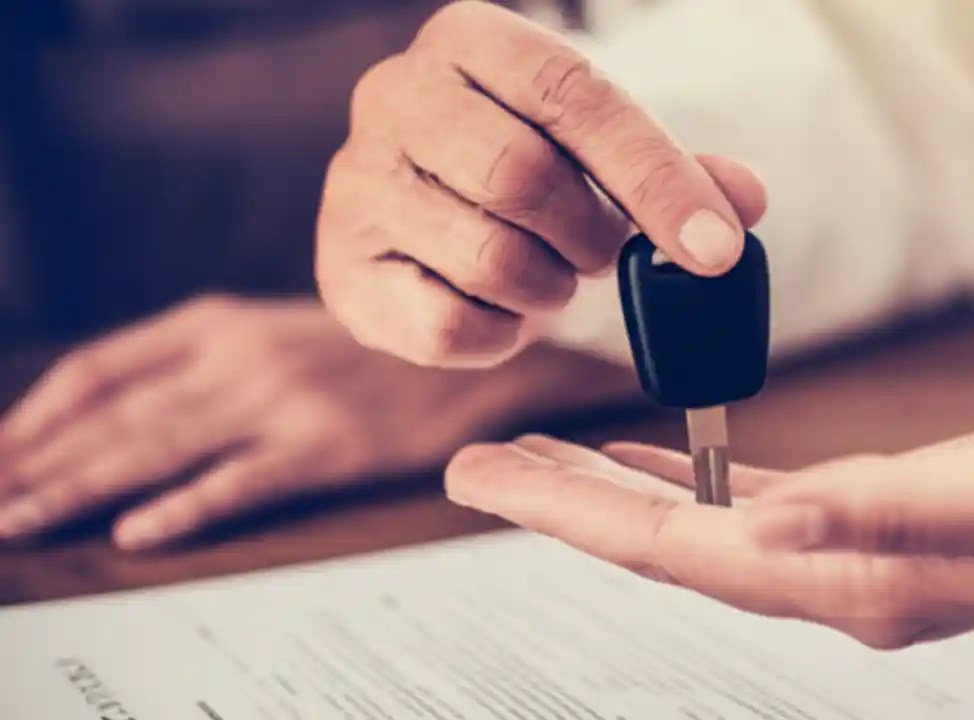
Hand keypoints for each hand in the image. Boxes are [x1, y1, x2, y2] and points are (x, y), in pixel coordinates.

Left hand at [0, 295, 626, 550]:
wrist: (473, 345)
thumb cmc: (366, 344)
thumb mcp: (277, 326)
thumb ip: (203, 355)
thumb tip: (113, 408)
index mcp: (223, 322)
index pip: (103, 368)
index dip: (35, 414)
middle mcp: (243, 354)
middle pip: (117, 415)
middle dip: (38, 464)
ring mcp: (285, 399)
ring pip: (162, 448)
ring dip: (82, 489)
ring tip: (22, 524)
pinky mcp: (330, 444)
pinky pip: (244, 480)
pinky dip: (186, 507)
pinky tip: (139, 534)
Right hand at [316, 0, 767, 367]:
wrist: (423, 214)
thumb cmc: (526, 166)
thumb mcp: (601, 149)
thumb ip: (678, 171)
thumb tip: (744, 203)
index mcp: (468, 40)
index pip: (574, 96)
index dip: (655, 177)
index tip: (715, 249)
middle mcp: (394, 96)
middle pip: (520, 175)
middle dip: (591, 235)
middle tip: (608, 255)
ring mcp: (356, 184)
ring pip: (489, 257)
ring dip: (550, 287)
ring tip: (551, 273)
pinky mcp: (341, 271)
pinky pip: (450, 326)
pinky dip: (502, 334)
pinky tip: (500, 307)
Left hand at [445, 348, 973, 648]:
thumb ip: (894, 512)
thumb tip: (768, 525)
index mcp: (868, 582)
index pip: (683, 554)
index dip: (574, 517)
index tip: (486, 478)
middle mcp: (852, 578)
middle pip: (671, 546)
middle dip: (567, 506)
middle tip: (475, 464)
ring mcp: (869, 550)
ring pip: (705, 525)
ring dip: (618, 493)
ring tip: (543, 460)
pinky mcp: (892, 512)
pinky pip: (761, 501)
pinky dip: (695, 479)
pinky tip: (664, 461)